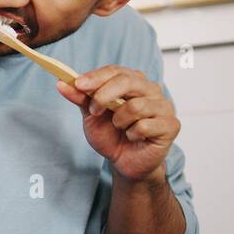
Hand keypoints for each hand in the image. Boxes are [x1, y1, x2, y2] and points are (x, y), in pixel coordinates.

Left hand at [54, 65, 178, 182]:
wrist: (125, 162)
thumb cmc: (112, 135)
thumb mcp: (91, 115)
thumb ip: (80, 98)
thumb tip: (61, 82)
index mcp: (133, 81)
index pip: (115, 71)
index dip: (96, 77)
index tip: (78, 84)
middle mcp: (151, 89)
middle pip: (128, 81)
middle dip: (104, 96)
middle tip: (93, 111)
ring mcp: (164, 106)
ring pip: (136, 106)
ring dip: (120, 121)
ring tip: (120, 128)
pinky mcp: (171, 125)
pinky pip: (146, 125)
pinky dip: (133, 134)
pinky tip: (134, 138)